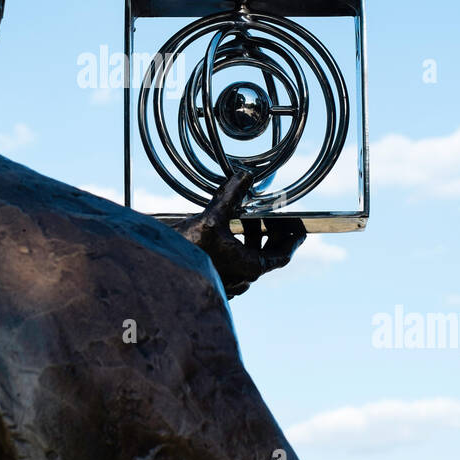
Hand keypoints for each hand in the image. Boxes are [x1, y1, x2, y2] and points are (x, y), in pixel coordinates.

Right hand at [175, 168, 305, 297]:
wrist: (160, 271)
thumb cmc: (187, 250)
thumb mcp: (211, 217)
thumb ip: (230, 195)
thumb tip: (244, 176)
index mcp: (250, 267)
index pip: (283, 255)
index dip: (293, 239)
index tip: (299, 229)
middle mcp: (242, 279)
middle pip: (266, 256)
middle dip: (269, 234)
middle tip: (270, 217)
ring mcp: (227, 284)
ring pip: (248, 259)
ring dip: (251, 239)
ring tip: (244, 219)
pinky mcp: (213, 282)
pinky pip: (234, 265)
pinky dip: (236, 248)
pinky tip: (226, 234)